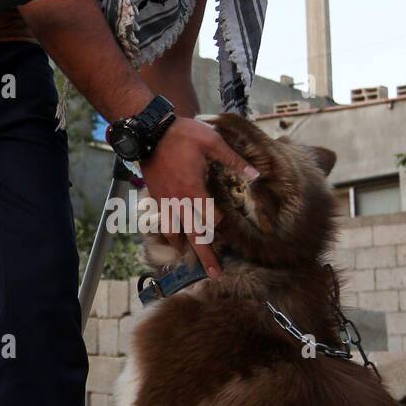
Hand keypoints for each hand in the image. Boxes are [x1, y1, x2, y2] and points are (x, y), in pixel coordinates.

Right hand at [138, 117, 258, 275]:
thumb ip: (234, 159)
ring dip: (184, 248)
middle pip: (193, 235)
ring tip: (191, 263)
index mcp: (194, 189)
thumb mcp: (212, 141)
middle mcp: (179, 201)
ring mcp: (165, 201)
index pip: (209, 219)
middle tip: (214, 274)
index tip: (223, 232)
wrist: (149, 130)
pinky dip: (169, 235)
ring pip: (174, 232)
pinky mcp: (156, 197)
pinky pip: (163, 223)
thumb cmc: (182, 134)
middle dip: (204, 256)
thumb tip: (256, 173)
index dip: (217, 227)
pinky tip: (174, 242)